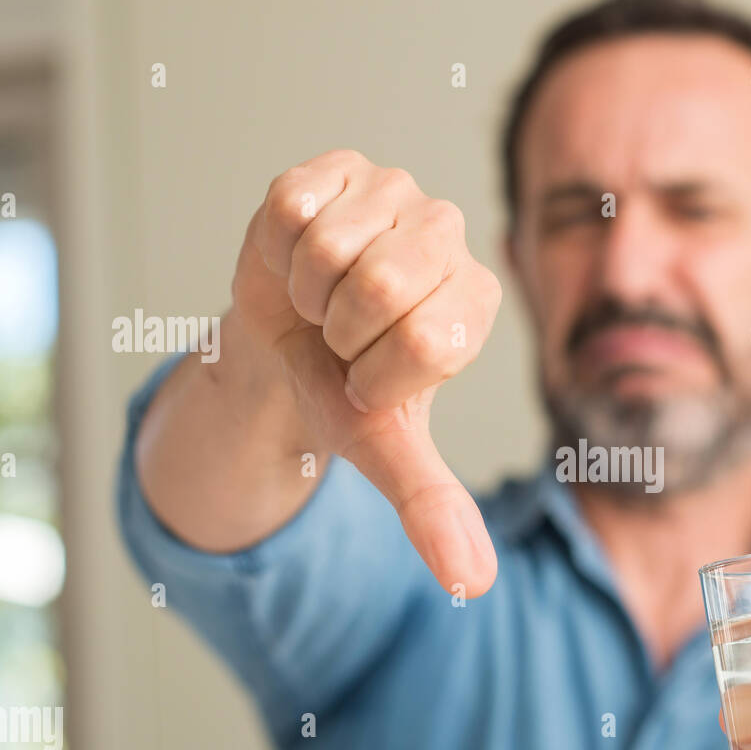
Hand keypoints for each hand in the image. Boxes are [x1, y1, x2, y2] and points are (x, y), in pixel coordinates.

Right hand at [232, 148, 502, 595]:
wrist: (280, 348)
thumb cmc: (342, 392)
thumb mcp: (385, 452)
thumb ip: (431, 507)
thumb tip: (472, 584)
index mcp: (476, 303)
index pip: (428, 340)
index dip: (374, 377)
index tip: (368, 379)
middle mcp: (451, 237)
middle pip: (381, 288)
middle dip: (338, 335)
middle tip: (340, 338)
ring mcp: (398, 191)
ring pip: (328, 250)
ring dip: (303, 296)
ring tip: (318, 302)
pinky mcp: (340, 165)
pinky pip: (290, 207)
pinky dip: (274, 251)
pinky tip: (295, 261)